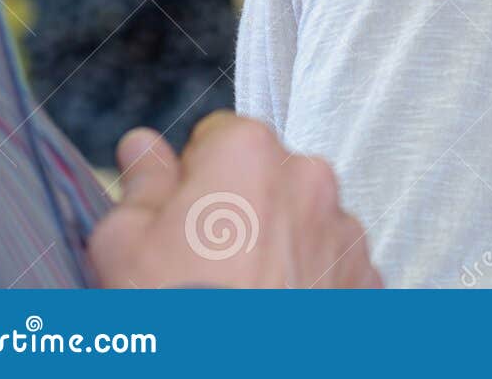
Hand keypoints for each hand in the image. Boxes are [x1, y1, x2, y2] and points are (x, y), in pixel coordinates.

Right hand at [88, 112, 381, 287]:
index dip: (190, 178)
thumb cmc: (175, 314)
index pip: (218, 136)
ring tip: (240, 295)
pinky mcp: (367, 279)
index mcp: (249, 154)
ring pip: (302, 222)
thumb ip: (140, 185)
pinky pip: (332, 266)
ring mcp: (345, 231)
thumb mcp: (124, 245)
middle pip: (266, 178)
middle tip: (204, 265)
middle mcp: (310, 179)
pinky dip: (308, 283)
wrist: (230, 378)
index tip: (177, 218)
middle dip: (238, 209)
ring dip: (277, 245)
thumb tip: (142, 149)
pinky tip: (275, 310)